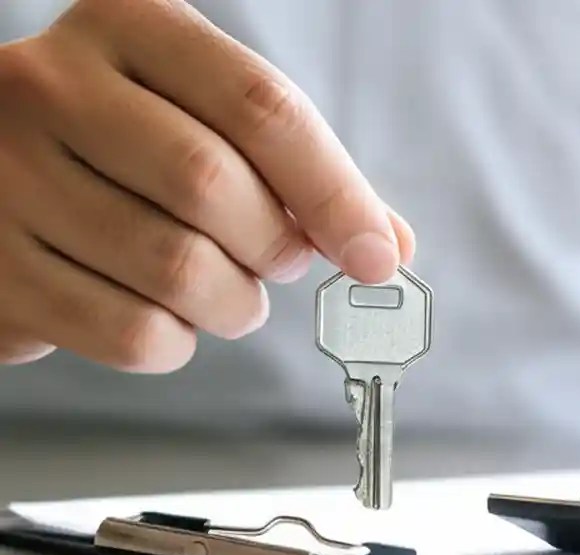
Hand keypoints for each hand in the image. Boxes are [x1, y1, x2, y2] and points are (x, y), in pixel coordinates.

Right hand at [0, 0, 413, 371]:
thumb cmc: (122, 144)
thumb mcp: (204, 116)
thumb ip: (297, 170)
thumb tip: (386, 244)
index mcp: (128, 26)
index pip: (262, 109)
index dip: (335, 193)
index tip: (375, 254)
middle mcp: (51, 86)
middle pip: (214, 187)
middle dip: (275, 247)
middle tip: (280, 260)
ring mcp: (6, 175)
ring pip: (176, 270)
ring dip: (233, 304)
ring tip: (226, 291)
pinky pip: (130, 332)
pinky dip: (176, 342)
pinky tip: (166, 316)